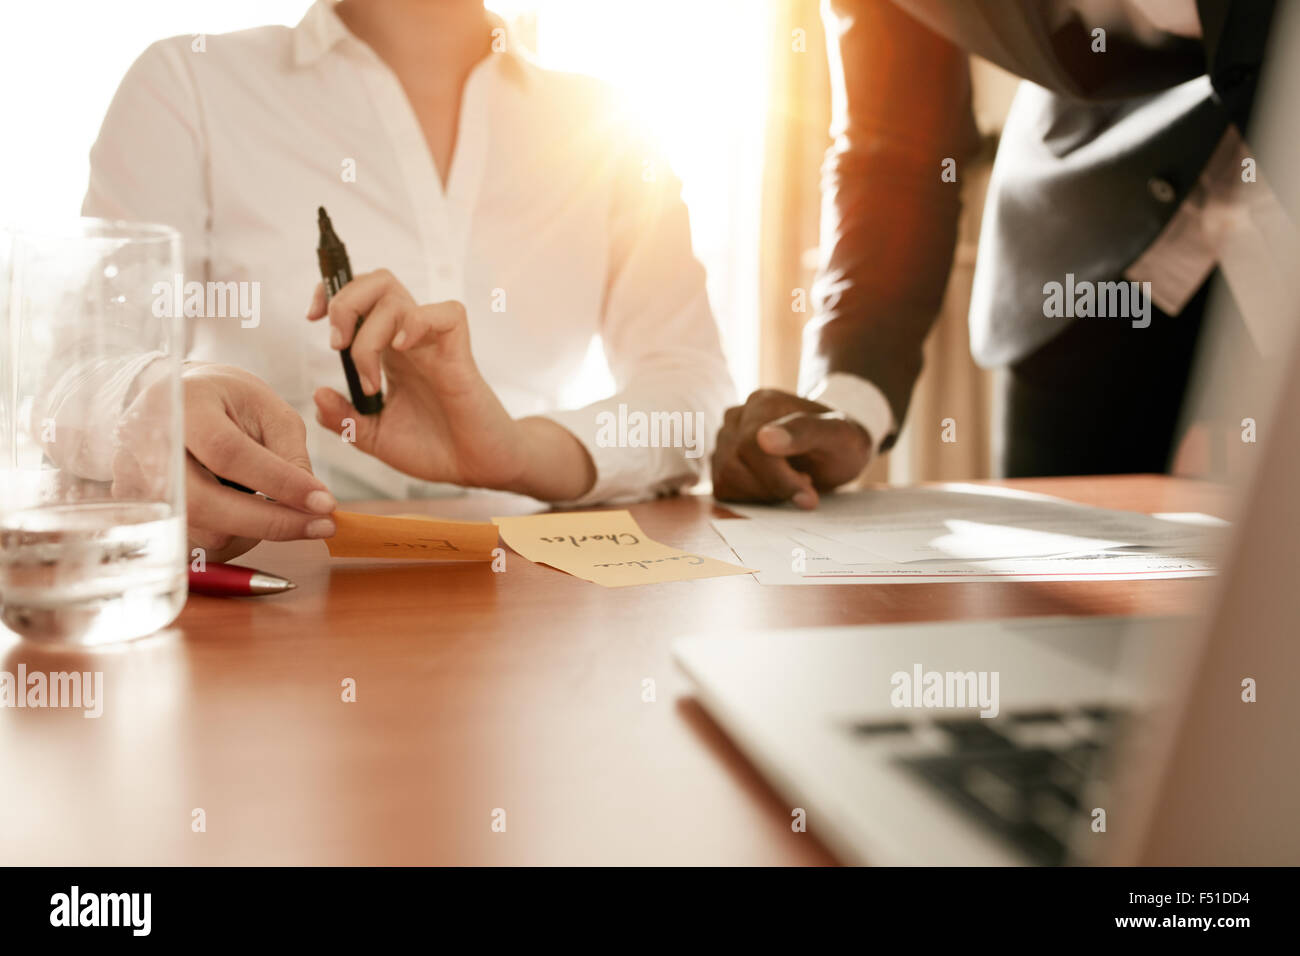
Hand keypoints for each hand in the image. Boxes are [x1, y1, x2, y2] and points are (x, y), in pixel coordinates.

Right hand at [112, 363, 336, 562]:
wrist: (175, 401)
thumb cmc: (225, 402)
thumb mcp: (268, 410)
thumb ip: (290, 454)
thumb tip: (313, 504)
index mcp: (182, 403)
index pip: (228, 452)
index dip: (279, 483)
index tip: (324, 503)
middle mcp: (145, 442)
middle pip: (204, 502)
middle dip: (269, 522)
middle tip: (319, 527)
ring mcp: (132, 478)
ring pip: (200, 527)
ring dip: (252, 528)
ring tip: (278, 505)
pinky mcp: (138, 507)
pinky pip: (193, 537)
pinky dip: (230, 531)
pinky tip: (243, 508)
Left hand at [307, 271, 594, 500]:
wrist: (476, 469)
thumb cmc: (435, 449)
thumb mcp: (376, 438)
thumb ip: (344, 419)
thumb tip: (318, 394)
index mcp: (388, 353)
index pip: (361, 298)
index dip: (332, 294)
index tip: (312, 318)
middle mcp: (409, 341)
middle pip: (377, 282)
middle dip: (344, 303)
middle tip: (337, 347)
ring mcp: (434, 345)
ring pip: (397, 297)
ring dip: (368, 332)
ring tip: (369, 378)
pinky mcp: (460, 356)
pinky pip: (447, 314)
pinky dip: (417, 323)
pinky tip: (403, 353)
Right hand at [711, 389, 872, 508]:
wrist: (836, 450)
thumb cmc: (841, 442)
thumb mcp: (839, 435)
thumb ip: (805, 431)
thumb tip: (763, 438)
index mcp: (763, 402)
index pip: (751, 445)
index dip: (778, 478)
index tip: (808, 497)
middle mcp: (738, 416)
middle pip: (734, 464)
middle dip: (773, 486)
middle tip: (806, 485)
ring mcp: (726, 438)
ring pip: (725, 478)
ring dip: (762, 493)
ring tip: (793, 481)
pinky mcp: (723, 460)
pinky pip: (723, 487)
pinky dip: (751, 497)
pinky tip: (775, 487)